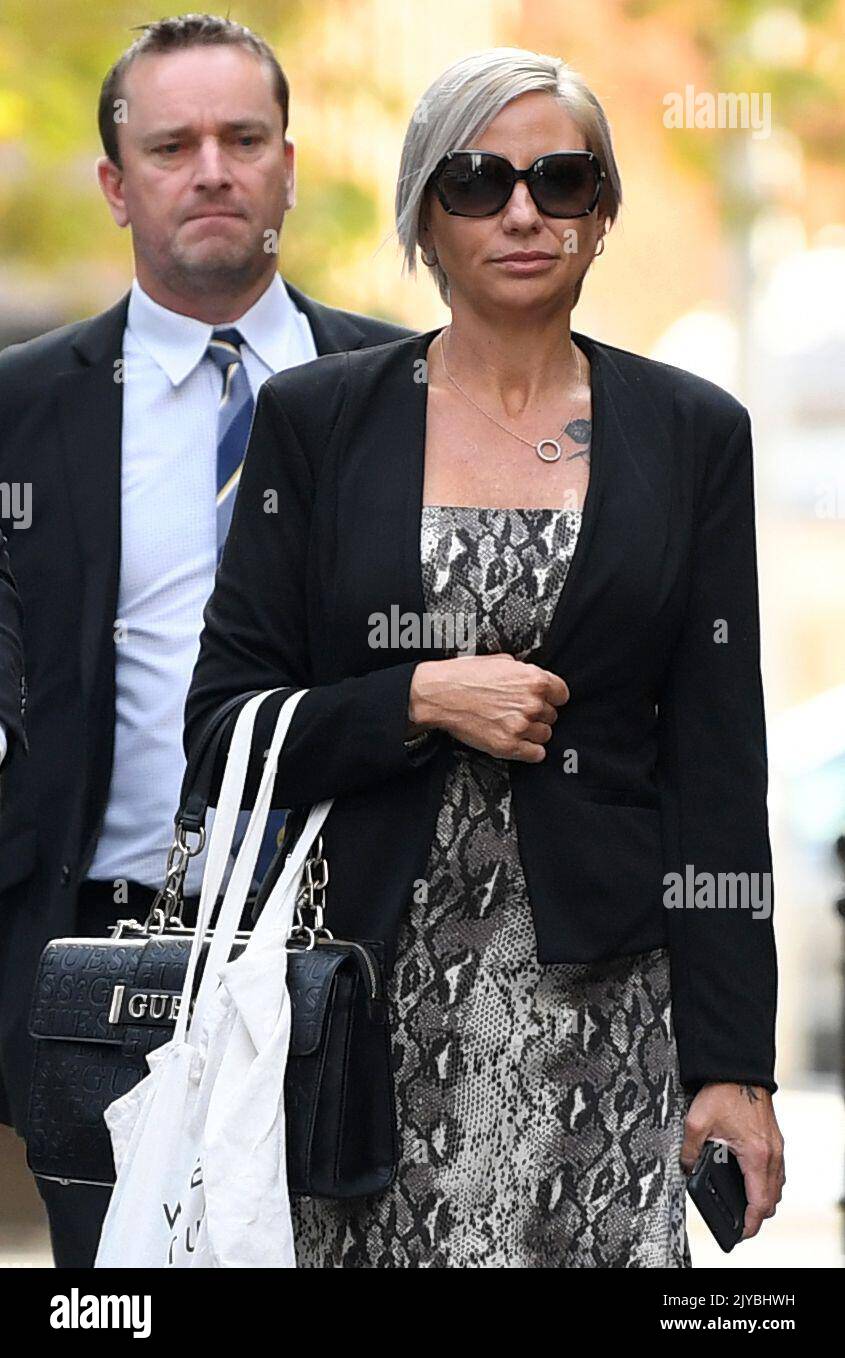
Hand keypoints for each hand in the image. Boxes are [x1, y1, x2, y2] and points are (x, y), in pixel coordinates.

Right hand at [408, 654, 568, 762]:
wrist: (440, 695)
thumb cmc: (466, 675)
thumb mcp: (501, 661)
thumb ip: (524, 672)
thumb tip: (533, 679)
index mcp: (534, 680)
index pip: (562, 694)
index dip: (552, 697)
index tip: (543, 700)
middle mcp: (532, 704)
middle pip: (552, 716)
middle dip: (538, 714)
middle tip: (519, 712)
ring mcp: (521, 726)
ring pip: (545, 735)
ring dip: (533, 732)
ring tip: (514, 725)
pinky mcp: (508, 746)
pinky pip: (536, 754)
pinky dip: (530, 750)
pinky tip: (517, 741)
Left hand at [681, 1082, 784, 1239]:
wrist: (739, 1068)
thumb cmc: (722, 1091)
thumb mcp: (696, 1122)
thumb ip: (690, 1151)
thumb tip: (687, 1168)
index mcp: (755, 1155)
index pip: (759, 1202)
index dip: (751, 1223)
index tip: (742, 1233)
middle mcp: (771, 1154)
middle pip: (772, 1199)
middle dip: (758, 1215)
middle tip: (741, 1223)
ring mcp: (776, 1146)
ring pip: (777, 1185)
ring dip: (765, 1199)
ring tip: (746, 1206)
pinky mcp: (774, 1139)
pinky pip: (777, 1170)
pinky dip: (768, 1182)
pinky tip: (752, 1180)